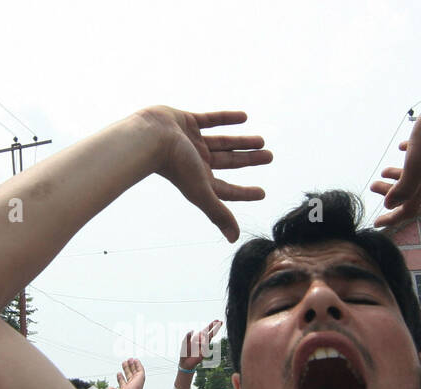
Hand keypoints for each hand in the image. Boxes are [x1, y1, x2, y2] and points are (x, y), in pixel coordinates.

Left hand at [106, 358, 146, 388]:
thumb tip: (110, 387)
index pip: (122, 383)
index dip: (120, 378)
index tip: (118, 373)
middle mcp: (130, 387)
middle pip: (128, 376)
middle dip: (126, 369)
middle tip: (124, 363)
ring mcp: (136, 383)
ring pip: (134, 372)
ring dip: (132, 366)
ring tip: (129, 359)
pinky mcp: (140, 378)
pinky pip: (140, 370)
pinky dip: (138, 364)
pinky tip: (136, 360)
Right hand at [136, 107, 271, 241]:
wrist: (151, 137)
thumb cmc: (175, 165)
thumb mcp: (202, 191)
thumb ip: (218, 213)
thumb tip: (234, 239)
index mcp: (199, 179)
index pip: (226, 190)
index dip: (244, 193)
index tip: (262, 193)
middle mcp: (196, 162)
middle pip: (229, 163)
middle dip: (249, 161)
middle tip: (269, 156)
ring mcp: (191, 141)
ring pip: (222, 142)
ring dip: (241, 141)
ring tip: (261, 140)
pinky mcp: (186, 121)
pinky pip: (210, 119)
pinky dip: (226, 118)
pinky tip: (244, 117)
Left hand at [179, 320, 222, 369]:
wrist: (185, 363)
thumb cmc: (185, 353)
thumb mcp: (184, 343)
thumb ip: (187, 336)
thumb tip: (192, 330)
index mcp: (198, 338)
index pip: (206, 330)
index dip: (211, 325)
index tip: (217, 320)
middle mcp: (203, 342)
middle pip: (211, 333)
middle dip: (216, 328)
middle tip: (221, 322)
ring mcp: (204, 348)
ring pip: (207, 339)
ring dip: (203, 338)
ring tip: (197, 342)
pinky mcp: (204, 353)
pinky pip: (203, 348)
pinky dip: (199, 347)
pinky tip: (196, 348)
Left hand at [370, 87, 420, 226]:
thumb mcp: (416, 164)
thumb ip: (405, 187)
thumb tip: (389, 205)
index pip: (407, 208)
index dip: (391, 218)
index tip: (376, 223)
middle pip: (408, 191)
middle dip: (389, 193)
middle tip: (374, 188)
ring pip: (413, 172)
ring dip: (396, 175)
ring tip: (383, 172)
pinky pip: (419, 151)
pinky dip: (408, 152)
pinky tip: (402, 146)